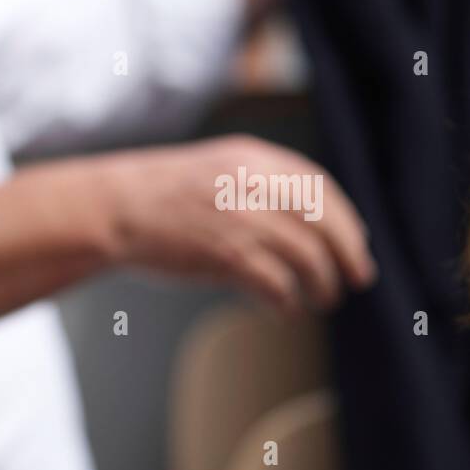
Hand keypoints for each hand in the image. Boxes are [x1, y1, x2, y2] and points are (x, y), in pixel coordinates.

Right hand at [105, 134, 375, 314]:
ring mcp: (243, 220)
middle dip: (349, 252)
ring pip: (309, 256)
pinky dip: (287, 300)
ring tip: (324, 299)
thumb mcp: (208, 171)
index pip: (319, 186)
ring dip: (323, 283)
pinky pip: (276, 283)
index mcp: (253, 159)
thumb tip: (287, 224)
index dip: (344, 216)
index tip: (354, 239)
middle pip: (326, 220)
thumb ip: (249, 187)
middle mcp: (256, 185)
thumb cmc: (150, 197)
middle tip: (358, 277)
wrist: (111, 208)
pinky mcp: (228, 254)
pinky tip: (285, 310)